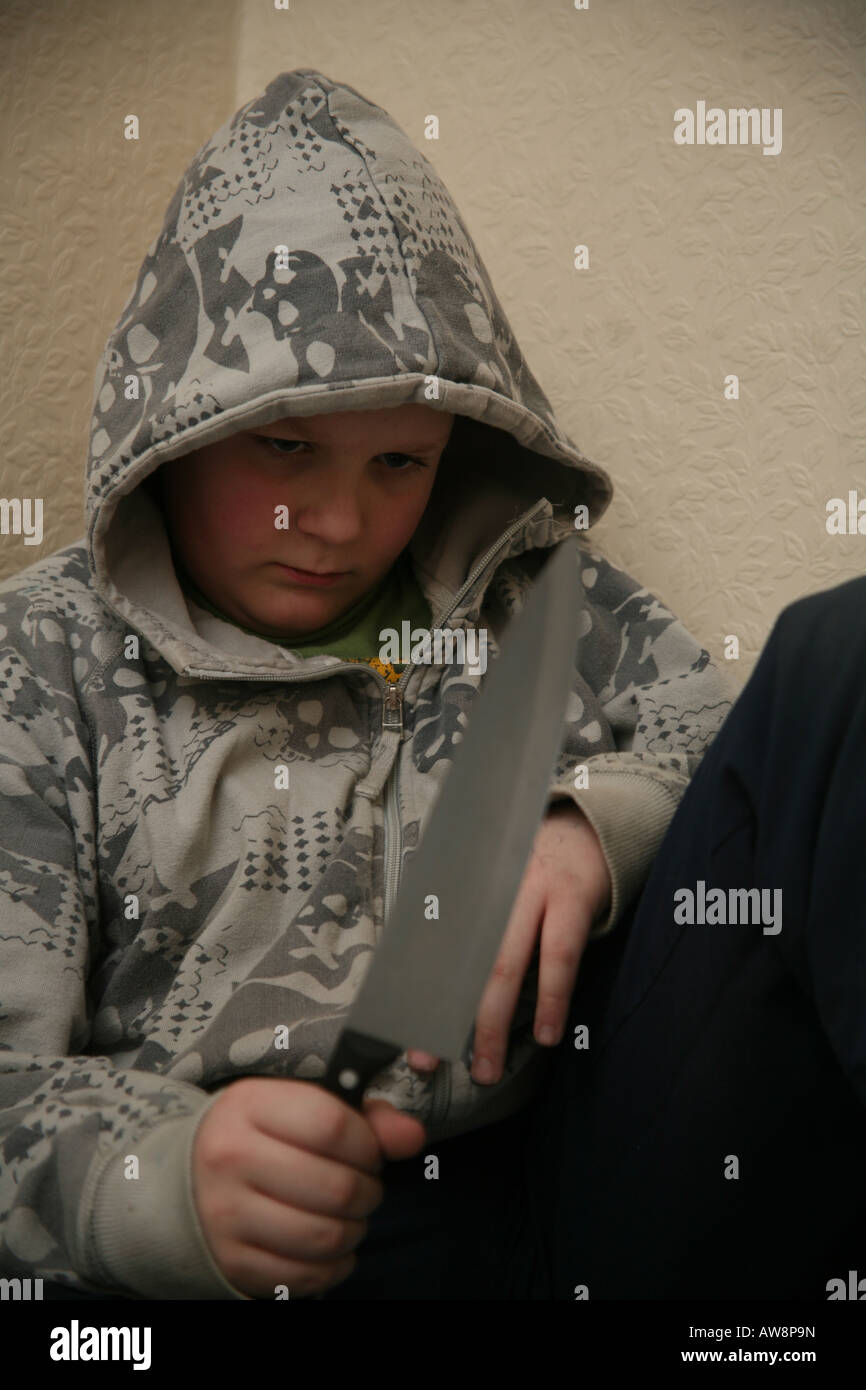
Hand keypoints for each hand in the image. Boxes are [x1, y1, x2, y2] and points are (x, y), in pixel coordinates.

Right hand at [192, 1077, 425, 1298]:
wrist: (189, 1176)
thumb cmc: (260, 1135)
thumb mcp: (300, 1106)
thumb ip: (363, 1118)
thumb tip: (412, 1137)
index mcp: (249, 1106)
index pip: (332, 1125)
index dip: (368, 1144)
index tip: (369, 1151)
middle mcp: (230, 1159)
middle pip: (334, 1188)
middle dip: (368, 1192)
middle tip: (365, 1187)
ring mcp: (226, 1214)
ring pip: (323, 1237)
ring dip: (355, 1231)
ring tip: (351, 1217)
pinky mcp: (230, 1260)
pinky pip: (303, 1276)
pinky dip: (333, 1266)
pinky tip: (332, 1247)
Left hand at [407, 800, 611, 1084]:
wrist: (586, 823)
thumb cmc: (526, 866)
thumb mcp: (486, 882)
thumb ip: (459, 917)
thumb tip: (422, 975)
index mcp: (463, 887)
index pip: (430, 945)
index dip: (411, 991)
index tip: (398, 1032)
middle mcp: (488, 887)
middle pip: (458, 962)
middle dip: (442, 1018)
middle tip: (427, 1064)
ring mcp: (531, 890)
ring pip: (504, 965)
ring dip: (493, 1023)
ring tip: (486, 1069)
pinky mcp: (571, 897)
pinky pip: (559, 956)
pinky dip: (553, 998)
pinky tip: (548, 1034)